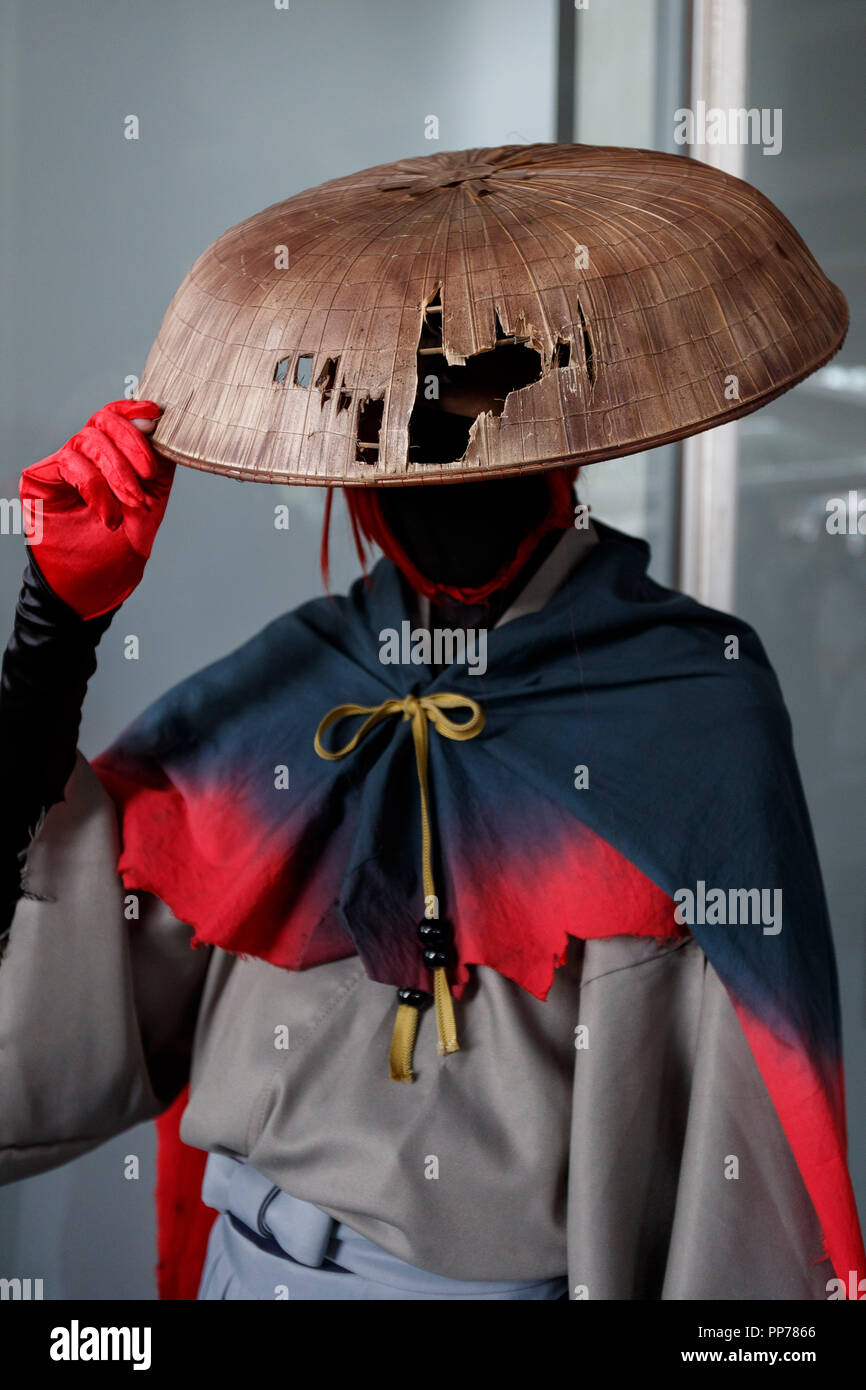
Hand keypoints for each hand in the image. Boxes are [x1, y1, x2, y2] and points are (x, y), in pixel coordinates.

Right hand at [20, 400, 174, 619]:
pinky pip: (70, 463)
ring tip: (130, 505)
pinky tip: (108, 513)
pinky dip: (96, 487)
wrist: (96, 583)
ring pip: (89, 441)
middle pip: (103, 421)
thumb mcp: (151, 501)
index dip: (132, 409)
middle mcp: (84, 456)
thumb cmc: (120, 548)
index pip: (115, 417)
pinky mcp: (39, 478)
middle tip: (147, 476)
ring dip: (117, 473)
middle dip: (131, 445)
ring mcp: (60, 466)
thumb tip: (163, 427)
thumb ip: (157, 464)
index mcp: (109, 456)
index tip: (154, 415)